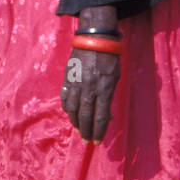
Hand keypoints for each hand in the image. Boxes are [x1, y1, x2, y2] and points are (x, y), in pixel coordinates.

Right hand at [59, 4, 119, 142]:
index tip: (97, 141)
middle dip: (86, 131)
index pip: (101, 116)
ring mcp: (76, 83)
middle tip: (86, 141)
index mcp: (104, 88)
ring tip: (79, 130)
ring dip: (75, 122)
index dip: (99, 130)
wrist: (94, 38)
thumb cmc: (109, 58)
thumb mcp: (115, 77)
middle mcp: (89, 88)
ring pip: (73, 109)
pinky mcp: (67, 78)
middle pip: (85, 115)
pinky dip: (67, 108)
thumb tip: (106, 115)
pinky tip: (70, 114)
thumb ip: (109, 96)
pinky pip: (65, 97)